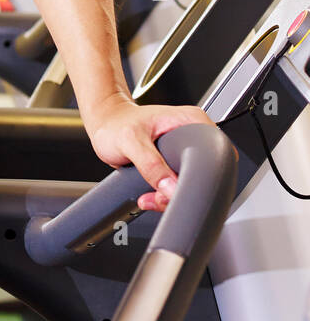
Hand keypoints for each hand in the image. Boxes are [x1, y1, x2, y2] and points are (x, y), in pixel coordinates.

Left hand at [84, 92, 216, 212]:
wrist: (105, 124)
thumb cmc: (116, 123)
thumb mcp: (130, 140)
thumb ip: (150, 164)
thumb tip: (172, 187)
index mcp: (193, 121)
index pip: (214, 154)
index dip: (203, 177)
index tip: (179, 189)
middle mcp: (194, 136)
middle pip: (204, 176)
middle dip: (182, 193)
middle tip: (159, 195)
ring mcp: (185, 153)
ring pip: (190, 186)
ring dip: (170, 199)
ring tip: (149, 196)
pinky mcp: (175, 167)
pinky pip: (178, 189)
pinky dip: (164, 198)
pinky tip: (148, 196)